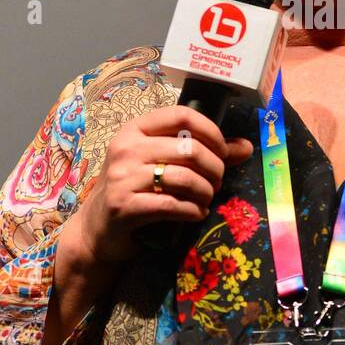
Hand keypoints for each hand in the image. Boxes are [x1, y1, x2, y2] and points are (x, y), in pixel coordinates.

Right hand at [76, 106, 253, 264]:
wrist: (98, 229)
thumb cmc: (135, 190)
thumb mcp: (161, 164)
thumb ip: (202, 152)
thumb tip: (246, 147)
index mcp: (135, 130)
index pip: (181, 114)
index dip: (211, 132)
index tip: (223, 151)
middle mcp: (125, 148)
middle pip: (189, 148)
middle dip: (214, 169)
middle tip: (216, 183)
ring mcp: (122, 177)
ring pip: (184, 178)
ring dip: (206, 192)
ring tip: (207, 199)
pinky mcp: (124, 206)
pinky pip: (172, 205)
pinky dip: (193, 211)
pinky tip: (196, 213)